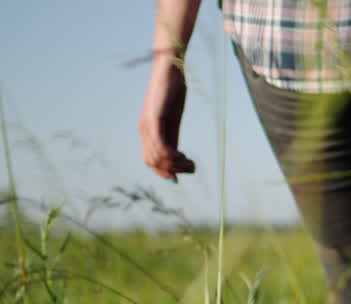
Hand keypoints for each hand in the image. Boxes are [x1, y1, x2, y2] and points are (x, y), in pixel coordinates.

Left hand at [139, 53, 195, 179]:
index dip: (164, 171)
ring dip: (176, 165)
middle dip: (173, 170)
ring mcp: (148, 124)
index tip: (181, 175)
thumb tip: (177, 156)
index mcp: (148, 130)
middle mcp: (144, 129)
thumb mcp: (173, 117)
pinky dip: (172, 155)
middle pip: (153, 161)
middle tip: (192, 168)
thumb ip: (172, 135)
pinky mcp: (154, 118)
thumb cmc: (173, 90)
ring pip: (157, 156)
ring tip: (192, 164)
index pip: (150, 160)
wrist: (170, 67)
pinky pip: (160, 144)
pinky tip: (185, 156)